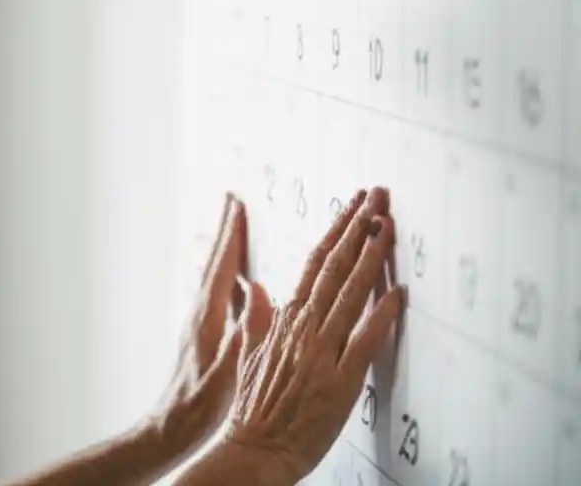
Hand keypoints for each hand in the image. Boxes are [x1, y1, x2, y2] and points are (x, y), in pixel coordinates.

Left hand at [142, 194, 274, 466]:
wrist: (171, 428)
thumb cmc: (198, 408)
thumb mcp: (225, 375)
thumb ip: (240, 337)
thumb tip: (254, 299)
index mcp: (206, 320)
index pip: (222, 268)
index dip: (231, 236)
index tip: (237, 205)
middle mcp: (200, 314)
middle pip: (216, 262)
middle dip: (226, 230)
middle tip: (231, 198)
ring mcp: (201, 322)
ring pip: (217, 275)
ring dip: (227, 248)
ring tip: (235, 225)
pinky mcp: (204, 334)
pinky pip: (220, 292)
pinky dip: (229, 274)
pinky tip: (238, 275)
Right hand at [216, 187, 404, 482]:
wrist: (254, 450)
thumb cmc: (253, 409)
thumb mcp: (249, 355)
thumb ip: (257, 319)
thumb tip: (257, 286)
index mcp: (284, 321)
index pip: (313, 264)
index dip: (335, 231)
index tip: (351, 205)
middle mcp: (302, 329)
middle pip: (334, 268)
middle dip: (357, 228)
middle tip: (378, 197)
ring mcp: (321, 353)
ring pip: (350, 295)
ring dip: (371, 258)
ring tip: (388, 227)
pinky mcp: (339, 380)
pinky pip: (365, 340)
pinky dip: (381, 313)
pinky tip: (398, 291)